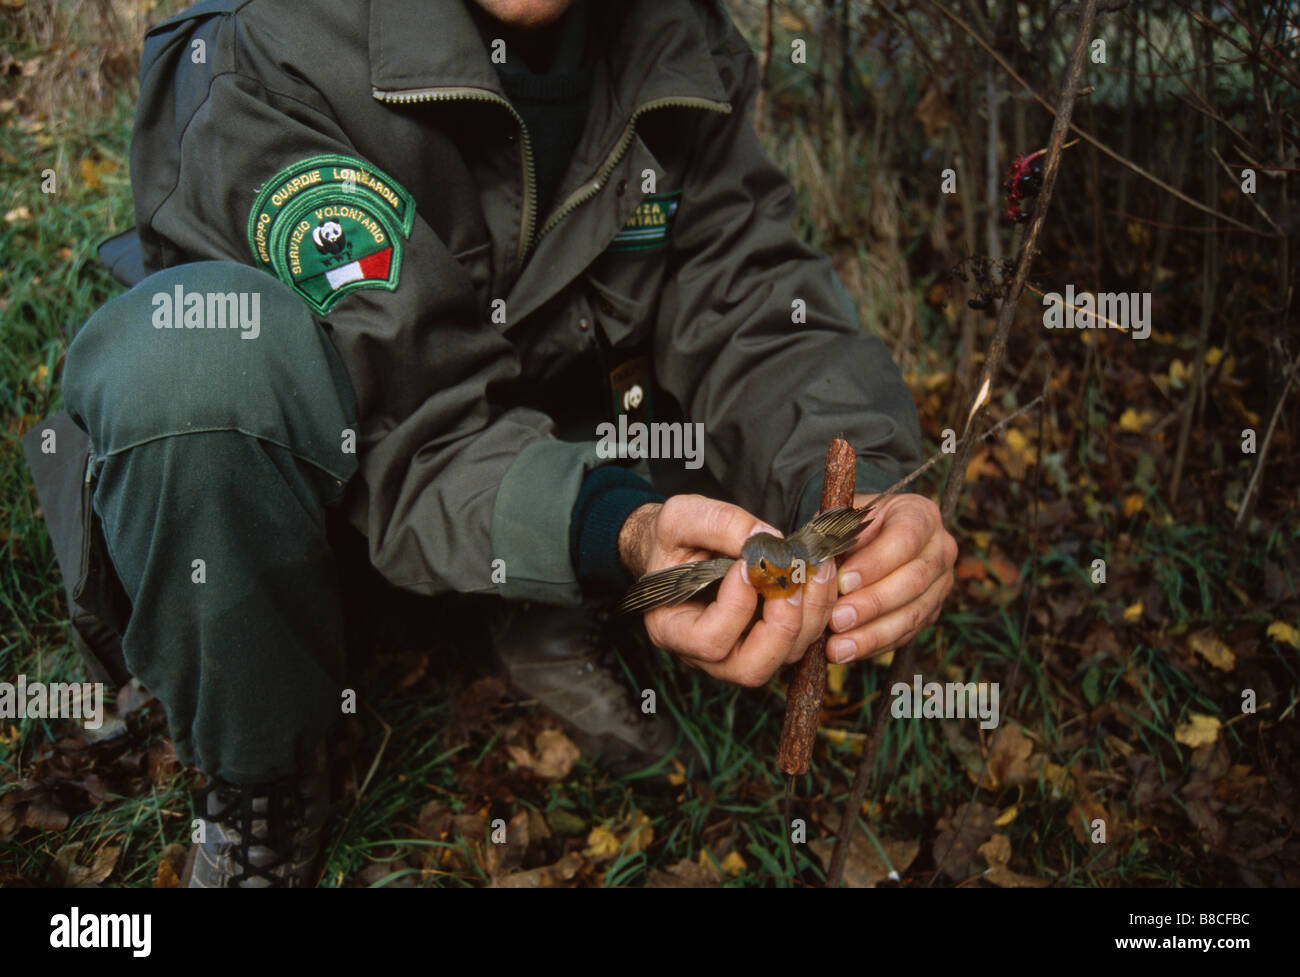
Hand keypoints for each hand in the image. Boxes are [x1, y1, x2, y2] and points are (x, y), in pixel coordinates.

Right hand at [618, 495, 839, 686]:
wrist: (681, 548)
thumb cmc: (673, 539)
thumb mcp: (680, 518)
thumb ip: (718, 524)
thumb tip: (768, 539)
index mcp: (672, 631)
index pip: (708, 642)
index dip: (735, 608)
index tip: (745, 564)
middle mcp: (706, 656)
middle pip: (751, 669)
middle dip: (782, 624)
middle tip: (792, 576)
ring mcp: (741, 652)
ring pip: (786, 657)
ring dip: (810, 612)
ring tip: (815, 566)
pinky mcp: (770, 641)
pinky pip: (804, 639)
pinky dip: (819, 607)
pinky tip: (819, 570)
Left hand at [823, 492, 956, 662]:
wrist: (866, 539)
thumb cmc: (851, 525)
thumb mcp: (842, 518)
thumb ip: (835, 534)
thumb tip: (820, 560)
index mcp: (920, 515)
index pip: (905, 538)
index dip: (875, 562)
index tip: (843, 581)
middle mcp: (940, 549)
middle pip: (914, 580)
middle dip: (873, 603)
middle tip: (837, 619)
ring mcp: (940, 584)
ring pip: (912, 613)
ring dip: (872, 633)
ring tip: (838, 646)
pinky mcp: (930, 612)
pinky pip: (906, 634)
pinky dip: (874, 645)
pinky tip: (847, 652)